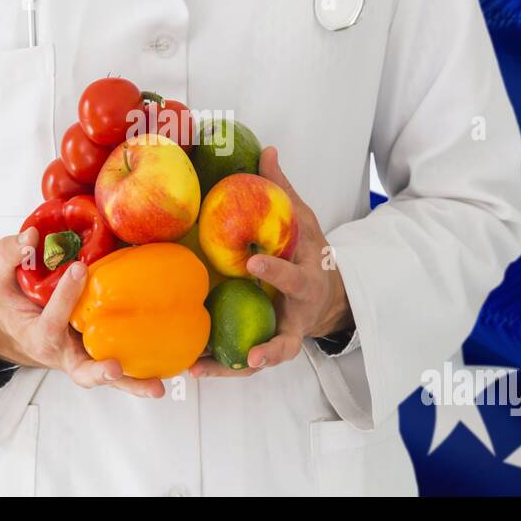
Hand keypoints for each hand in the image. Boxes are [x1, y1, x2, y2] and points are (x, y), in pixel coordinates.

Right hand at [0, 227, 164, 397]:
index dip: (65, 295)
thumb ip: (8, 256)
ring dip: (133, 384)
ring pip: (109, 377)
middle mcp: (65, 353)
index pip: (52, 318)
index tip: (79, 270)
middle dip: (98, 371)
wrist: (22, 328)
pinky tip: (176, 368)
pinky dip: (146, 373)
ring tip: (155, 387)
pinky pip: (127, 367)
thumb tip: (31, 237)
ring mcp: (87, 358)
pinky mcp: (105, 353)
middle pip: (82, 370)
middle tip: (114, 367)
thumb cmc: (14, 305)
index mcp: (38, 335)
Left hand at [189, 147, 351, 378]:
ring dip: (233, 369)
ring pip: (263, 359)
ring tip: (198, 370)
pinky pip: (244, 364)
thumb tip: (266, 150)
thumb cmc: (310, 251)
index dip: (277, 271)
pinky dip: (221, 369)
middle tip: (249, 353)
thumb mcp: (303, 219)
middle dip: (271, 345)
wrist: (329, 294)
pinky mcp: (268, 347)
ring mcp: (283, 334)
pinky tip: (191, 369)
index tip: (254, 262)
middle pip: (287, 335)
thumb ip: (282, 190)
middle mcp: (297, 314)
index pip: (295, 276)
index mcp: (306, 278)